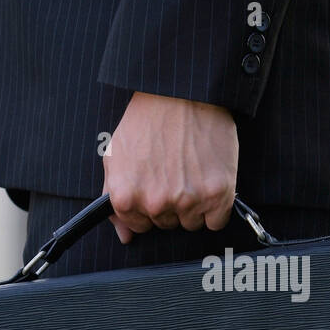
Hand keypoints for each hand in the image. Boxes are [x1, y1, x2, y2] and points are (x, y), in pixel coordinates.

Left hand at [103, 92, 238, 242]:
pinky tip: (209, 181)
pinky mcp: (217, 195)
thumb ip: (113, 198)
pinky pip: (216, 221)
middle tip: (176, 171)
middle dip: (172, 203)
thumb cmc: (148, 119)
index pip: (140, 226)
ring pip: (192, 223)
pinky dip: (216, 207)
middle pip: (167, 224)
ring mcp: (187, 201)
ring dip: (195, 205)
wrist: (183, 93)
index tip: (157, 186)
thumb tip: (125, 236)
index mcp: (126, 197)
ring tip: (192, 172)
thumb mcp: (116, 155)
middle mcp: (155, 204)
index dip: (150, 205)